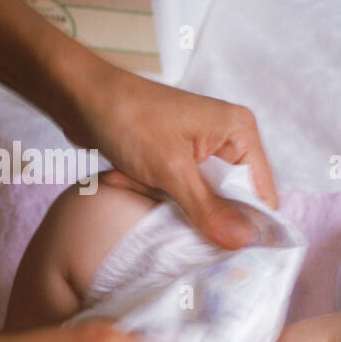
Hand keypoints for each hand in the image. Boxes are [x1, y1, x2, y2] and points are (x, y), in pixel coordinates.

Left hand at [54, 60, 277, 248]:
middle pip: (235, 199)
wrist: (78, 94)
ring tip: (144, 184)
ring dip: (175, 203)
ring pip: (206, 200)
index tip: (221, 247)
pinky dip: (160, 194)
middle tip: (171, 208)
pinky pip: (184, 192)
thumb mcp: (171, 170)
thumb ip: (209, 209)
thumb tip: (244, 242)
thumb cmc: (128, 119)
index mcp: (240, 132)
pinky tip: (132, 179)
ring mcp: (205, 149)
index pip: (262, 192)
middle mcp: (229, 140)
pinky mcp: (182, 158)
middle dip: (203, 212)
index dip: (247, 223)